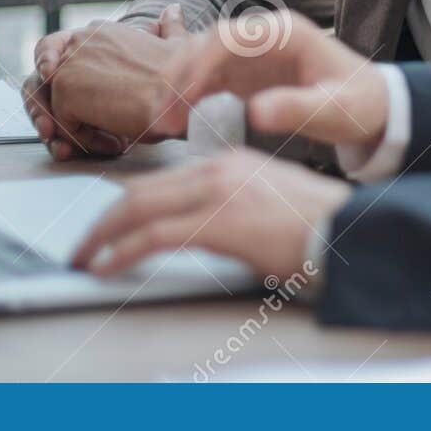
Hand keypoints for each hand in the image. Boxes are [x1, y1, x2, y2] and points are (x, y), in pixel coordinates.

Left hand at [21, 5, 185, 160]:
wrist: (182, 90)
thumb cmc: (185, 74)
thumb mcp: (176, 43)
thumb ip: (167, 28)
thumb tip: (173, 9)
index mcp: (101, 30)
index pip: (60, 48)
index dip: (61, 71)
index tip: (80, 96)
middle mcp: (80, 40)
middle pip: (50, 80)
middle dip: (66, 109)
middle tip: (97, 130)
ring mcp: (68, 63)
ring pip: (60, 107)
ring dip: (84, 128)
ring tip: (116, 138)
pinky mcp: (64, 90)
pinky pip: (66, 126)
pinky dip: (90, 141)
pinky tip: (118, 141)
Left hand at [71, 149, 349, 280]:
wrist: (350, 233)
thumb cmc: (318, 229)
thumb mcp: (265, 206)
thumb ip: (228, 208)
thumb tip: (194, 230)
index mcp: (229, 162)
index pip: (159, 181)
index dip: (123, 206)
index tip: (104, 228)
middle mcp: (219, 168)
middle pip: (140, 191)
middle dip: (101, 221)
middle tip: (81, 245)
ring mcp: (218, 192)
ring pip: (138, 208)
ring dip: (102, 237)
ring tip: (83, 259)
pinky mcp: (219, 221)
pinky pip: (153, 235)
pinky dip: (121, 252)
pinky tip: (105, 267)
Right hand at [158, 11, 390, 154]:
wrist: (371, 109)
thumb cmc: (358, 106)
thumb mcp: (334, 111)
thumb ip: (298, 109)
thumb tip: (255, 112)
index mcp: (285, 33)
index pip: (229, 37)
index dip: (200, 64)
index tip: (183, 98)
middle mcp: (264, 36)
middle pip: (207, 45)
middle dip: (180, 78)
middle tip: (165, 119)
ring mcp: (252, 53)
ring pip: (200, 60)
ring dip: (178, 88)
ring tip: (164, 124)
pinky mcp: (246, 73)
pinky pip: (207, 78)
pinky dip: (188, 96)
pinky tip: (176, 121)